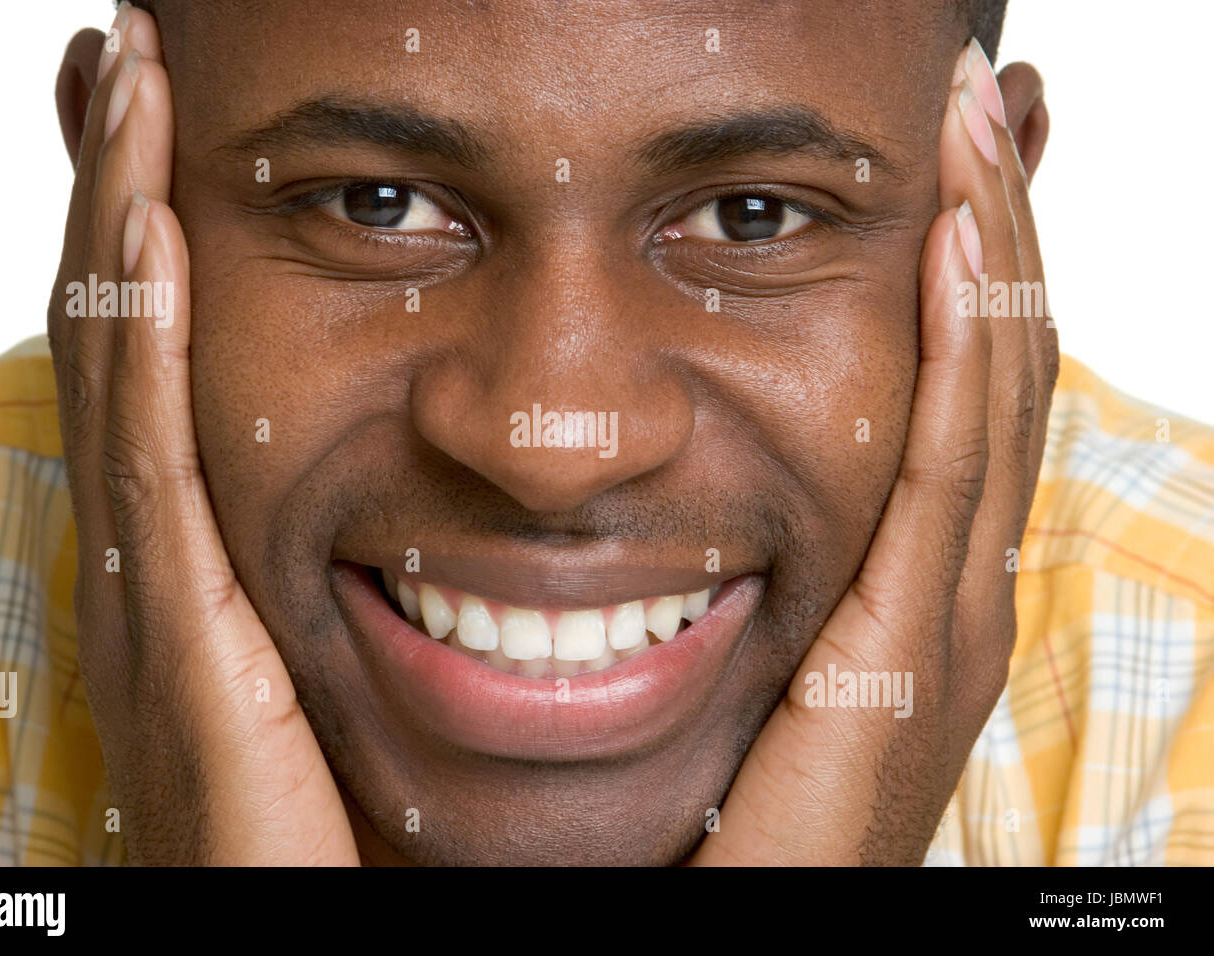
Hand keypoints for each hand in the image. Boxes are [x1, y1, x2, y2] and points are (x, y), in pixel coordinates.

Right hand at [46, 6, 357, 864]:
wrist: (315, 927)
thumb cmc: (350, 826)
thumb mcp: (351, 667)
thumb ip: (382, 578)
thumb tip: (467, 508)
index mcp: (204, 562)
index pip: (167, 366)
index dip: (152, 244)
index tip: (168, 132)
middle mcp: (159, 559)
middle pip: (121, 335)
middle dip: (109, 191)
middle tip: (120, 60)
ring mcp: (151, 590)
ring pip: (118, 364)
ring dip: (111, 217)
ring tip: (119, 83)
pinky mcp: (174, 630)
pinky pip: (147, 451)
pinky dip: (133, 329)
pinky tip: (140, 224)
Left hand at [692, 40, 1057, 864]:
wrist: (741, 921)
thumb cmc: (734, 813)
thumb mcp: (764, 659)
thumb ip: (764, 572)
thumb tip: (695, 490)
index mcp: (919, 588)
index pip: (965, 396)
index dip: (969, 274)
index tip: (950, 161)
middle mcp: (956, 589)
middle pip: (999, 372)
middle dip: (1000, 230)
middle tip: (991, 101)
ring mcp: (950, 617)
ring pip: (995, 395)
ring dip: (994, 253)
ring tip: (985, 126)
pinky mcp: (909, 647)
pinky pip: (948, 466)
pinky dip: (967, 348)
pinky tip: (961, 248)